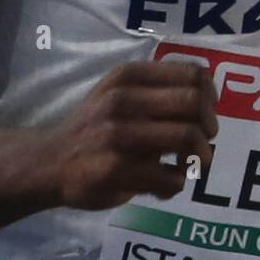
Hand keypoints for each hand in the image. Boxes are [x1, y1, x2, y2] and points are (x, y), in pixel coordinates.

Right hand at [43, 60, 217, 210]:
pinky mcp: (116, 170)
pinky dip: (176, 184)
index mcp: (128, 76)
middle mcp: (123, 99)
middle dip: (209, 127)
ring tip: (188, 166)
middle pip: (195, 103)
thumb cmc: (94, 126)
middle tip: (203, 142)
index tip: (206, 113)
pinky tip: (163, 185)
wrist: (49, 162)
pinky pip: (171, 177)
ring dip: (200, 157)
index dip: (211, 96)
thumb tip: (210, 97)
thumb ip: (156, 88)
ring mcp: (119, 135)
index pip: (193, 74)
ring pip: (188, 138)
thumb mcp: (118, 92)